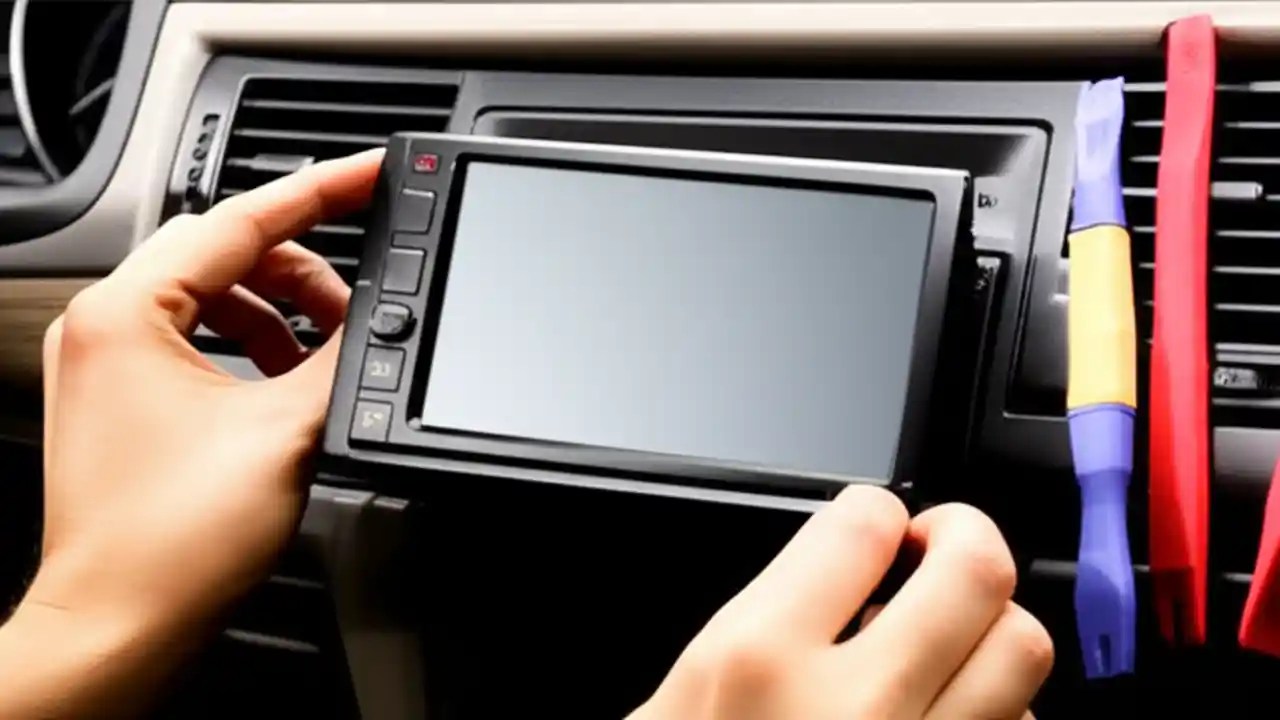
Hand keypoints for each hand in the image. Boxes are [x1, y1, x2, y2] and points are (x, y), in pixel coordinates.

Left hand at [7, 150, 381, 714]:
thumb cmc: (172, 541)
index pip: (242, 218)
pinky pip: (196, 336)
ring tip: (327, 351)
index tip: (372, 174)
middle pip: (228, 253)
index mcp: (127, 310)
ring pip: (214, 295)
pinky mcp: (119, 395)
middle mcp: (104, 324)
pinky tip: (287, 380)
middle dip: (307, 270)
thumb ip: (342, 355)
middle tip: (362, 302)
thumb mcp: (286, 430)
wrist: (120, 624)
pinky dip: (252, 346)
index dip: (322, 192)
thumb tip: (380, 315)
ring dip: (282, 313)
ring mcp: (106, 360)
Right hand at [633, 487, 1052, 719]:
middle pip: (973, 572)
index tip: (874, 527)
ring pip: (1022, 653)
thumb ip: (751, 631)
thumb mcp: (668, 710)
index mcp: (758, 663)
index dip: (875, 512)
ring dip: (991, 629)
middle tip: (937, 552)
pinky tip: (951, 719)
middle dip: (963, 540)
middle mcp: (854, 709)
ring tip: (953, 636)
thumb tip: (835, 574)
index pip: (862, 523)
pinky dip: (999, 717)